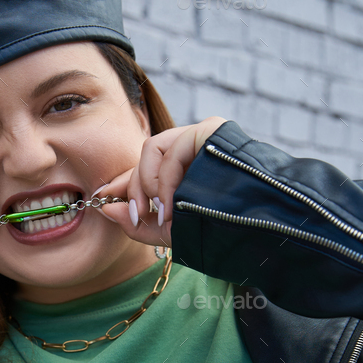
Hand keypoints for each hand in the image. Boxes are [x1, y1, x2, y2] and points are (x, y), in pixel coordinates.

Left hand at [95, 117, 227, 247]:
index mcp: (186, 170)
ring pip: (151, 148)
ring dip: (147, 185)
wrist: (260, 225)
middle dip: (133, 190)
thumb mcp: (173, 233)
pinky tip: (170, 202)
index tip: (102, 199)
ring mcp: (200, 137)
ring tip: (161, 212)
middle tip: (137, 216)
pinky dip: (163, 179)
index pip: (145, 168)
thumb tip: (106, 209)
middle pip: (144, 160)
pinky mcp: (208, 129)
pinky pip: (169, 148)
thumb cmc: (221, 231)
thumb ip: (139, 224)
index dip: (121, 183)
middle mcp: (192, 150)